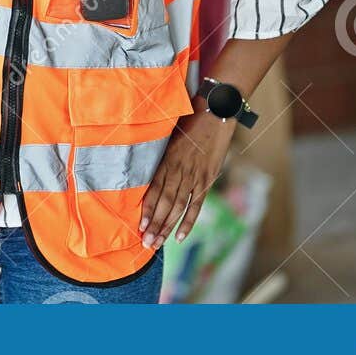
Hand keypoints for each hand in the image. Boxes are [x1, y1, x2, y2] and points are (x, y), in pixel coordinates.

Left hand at [139, 110, 237, 247]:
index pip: (155, 190)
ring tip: (157, 243)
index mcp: (168, 159)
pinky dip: (188, 221)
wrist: (216, 112)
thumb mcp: (169, 133)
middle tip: (146, 242)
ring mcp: (195, 176)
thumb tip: (143, 167)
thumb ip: (159, 153)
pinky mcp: (208, 179)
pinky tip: (179, 236)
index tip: (139, 225)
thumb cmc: (189, 120)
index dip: (147, 209)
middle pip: (165, 203)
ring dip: (167, 227)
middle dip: (155, 224)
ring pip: (179, 207)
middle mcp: (180, 170)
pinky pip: (197, 205)